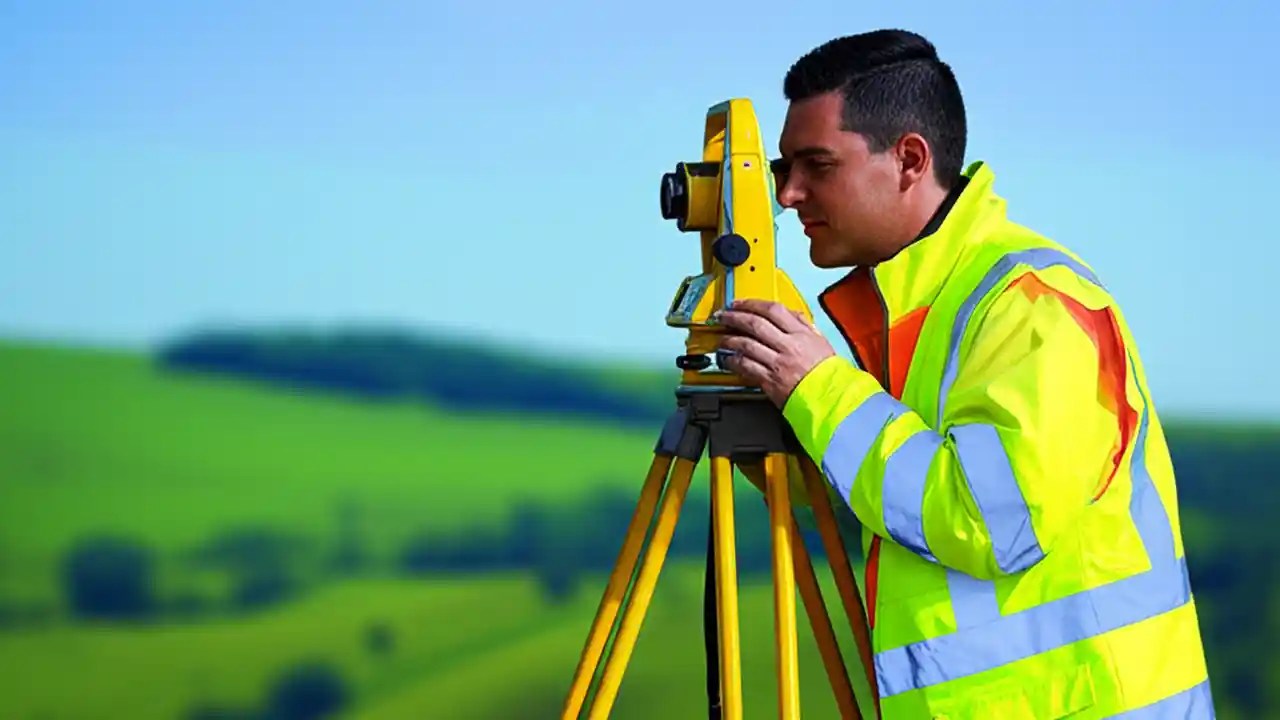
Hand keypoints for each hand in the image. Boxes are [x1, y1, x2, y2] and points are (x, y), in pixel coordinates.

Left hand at [714, 299, 836, 406]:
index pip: (772, 310)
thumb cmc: (827, 373)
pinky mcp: (769, 381)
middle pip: (754, 324)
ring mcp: (777, 363)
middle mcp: (787, 346)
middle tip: (722, 316)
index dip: (752, 303)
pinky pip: (746, 367)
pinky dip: (733, 362)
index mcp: (801, 334)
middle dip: (734, 317)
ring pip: (746, 345)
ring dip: (729, 340)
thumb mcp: (821, 341)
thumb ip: (804, 325)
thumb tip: (791, 313)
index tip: (739, 303)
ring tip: (721, 339)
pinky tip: (727, 359)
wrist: (830, 398)